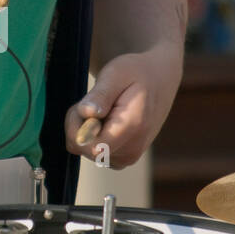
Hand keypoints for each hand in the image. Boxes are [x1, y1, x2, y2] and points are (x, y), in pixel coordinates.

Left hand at [64, 44, 182, 169]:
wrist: (158, 81)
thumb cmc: (134, 73)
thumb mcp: (116, 73)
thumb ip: (101, 94)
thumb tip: (87, 113)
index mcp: (133, 128)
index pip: (89, 145)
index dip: (76, 126)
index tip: (83, 105)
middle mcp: (132, 150)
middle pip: (83, 149)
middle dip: (78, 124)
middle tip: (92, 101)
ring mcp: (128, 158)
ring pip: (85, 151)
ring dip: (84, 129)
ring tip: (103, 109)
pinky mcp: (122, 159)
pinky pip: (92, 152)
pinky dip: (91, 136)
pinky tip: (105, 120)